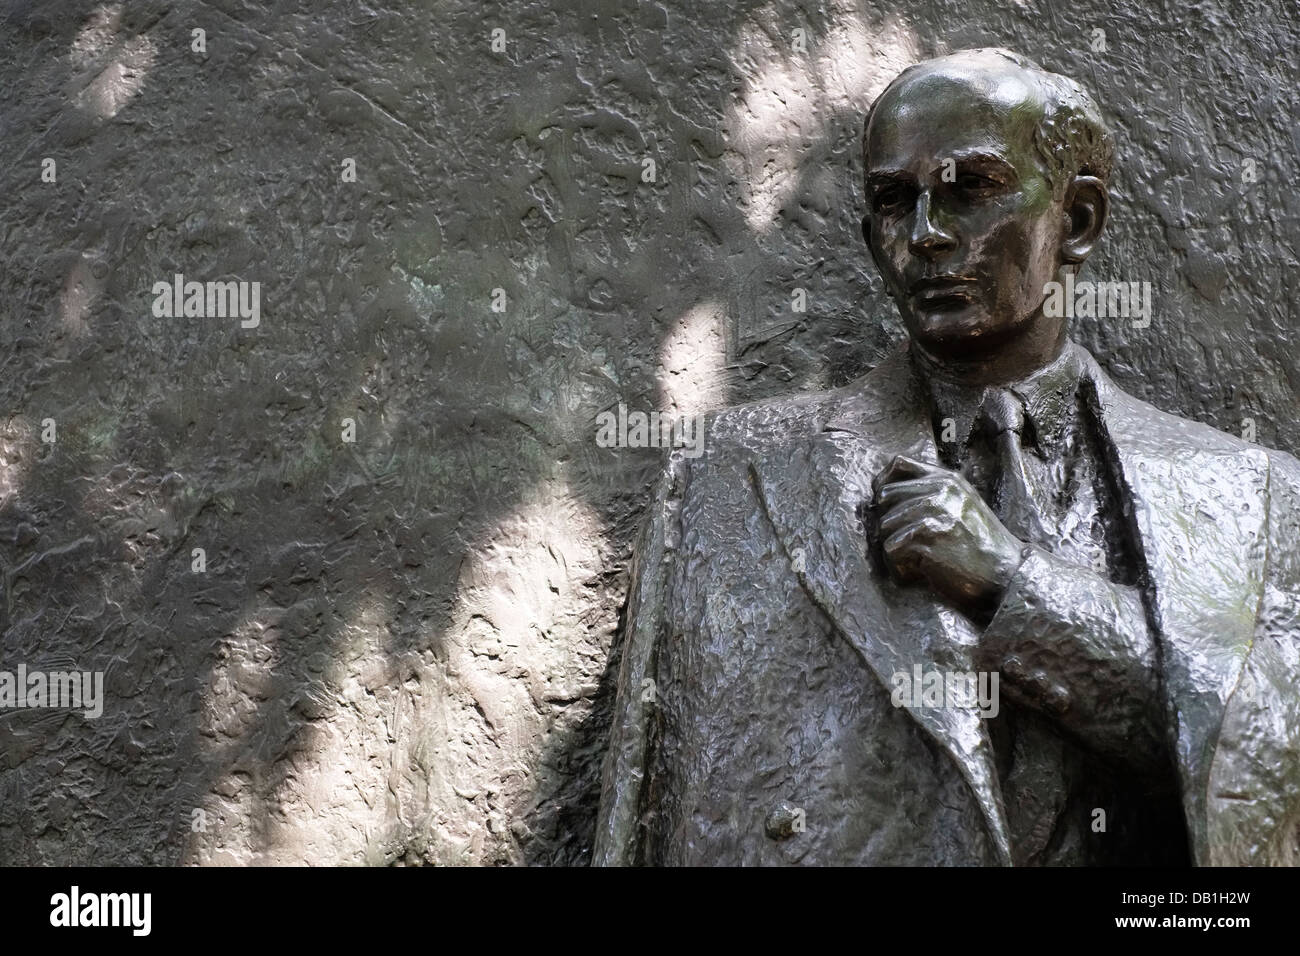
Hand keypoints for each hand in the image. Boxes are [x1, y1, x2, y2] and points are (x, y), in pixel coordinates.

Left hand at [872, 455, 1026, 613]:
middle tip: (909, 544)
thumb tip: (883, 491)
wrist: (1006, 573)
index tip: (886, 506)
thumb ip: (932, 491)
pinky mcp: (927, 537)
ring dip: (896, 549)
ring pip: (884, 527)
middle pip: (884, 497)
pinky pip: (891, 550)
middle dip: (889, 523)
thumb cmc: (980, 545)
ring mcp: (933, 512)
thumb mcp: (961, 504)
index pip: (899, 464)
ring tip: (921, 560)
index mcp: (946, 479)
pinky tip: (921, 572)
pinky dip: (900, 567)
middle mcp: (939, 490)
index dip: (884, 484)